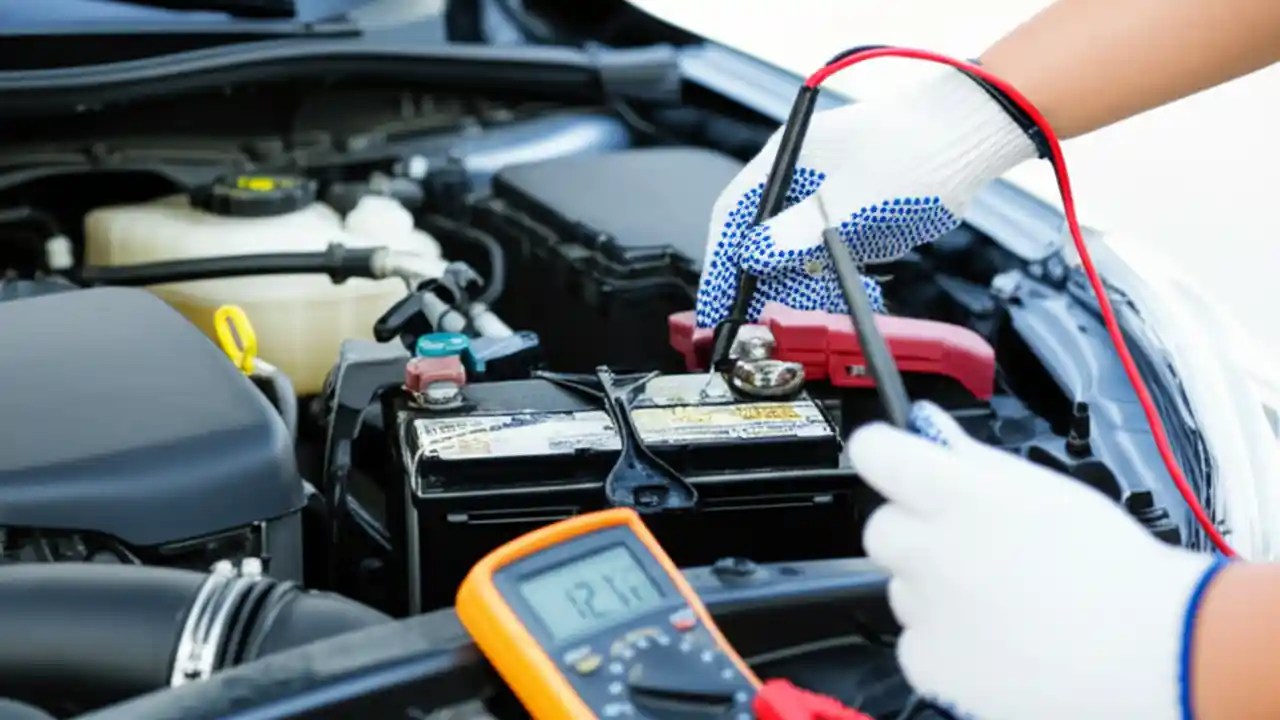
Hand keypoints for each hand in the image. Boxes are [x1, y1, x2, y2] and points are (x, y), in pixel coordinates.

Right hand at [695, 71, 1035, 327]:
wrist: (971, 139)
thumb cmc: (915, 152)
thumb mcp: (850, 203)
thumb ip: (796, 233)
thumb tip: (751, 256)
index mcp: (786, 159)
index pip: (734, 216)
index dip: (723, 263)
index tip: (718, 303)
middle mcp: (800, 178)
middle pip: (761, 238)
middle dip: (762, 282)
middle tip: (762, 321)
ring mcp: (826, 198)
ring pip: (793, 253)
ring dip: (798, 286)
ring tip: (812, 310)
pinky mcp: (852, 217)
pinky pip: (825, 256)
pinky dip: (828, 279)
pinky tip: (840, 293)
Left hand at [850, 402, 1228, 719]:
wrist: (1154, 656)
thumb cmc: (1114, 570)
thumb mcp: (1047, 492)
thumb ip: (978, 463)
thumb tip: (931, 434)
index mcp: (960, 494)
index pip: (876, 452)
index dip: (882, 453)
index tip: (890, 460)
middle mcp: (932, 548)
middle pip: (881, 529)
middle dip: (914, 534)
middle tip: (965, 549)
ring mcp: (927, 610)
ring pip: (903, 589)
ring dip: (934, 592)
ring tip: (1001, 605)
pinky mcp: (928, 663)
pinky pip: (915, 644)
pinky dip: (944, 645)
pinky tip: (995, 644)